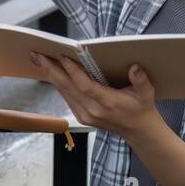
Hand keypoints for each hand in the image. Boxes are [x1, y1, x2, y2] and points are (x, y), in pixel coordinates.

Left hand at [29, 52, 160, 143]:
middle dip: (51, 69)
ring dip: (50, 74)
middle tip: (37, 54)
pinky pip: (66, 97)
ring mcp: (85, 115)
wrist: (137, 131)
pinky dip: (57, 83)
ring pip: (63, 92)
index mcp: (108, 103)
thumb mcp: (147, 93)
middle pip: (67, 88)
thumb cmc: (141, 108)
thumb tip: (134, 67)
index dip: (72, 71)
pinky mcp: (81, 116)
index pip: (85, 86)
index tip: (62, 56)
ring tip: (38, 59)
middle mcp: (93, 110)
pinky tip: (49, 71)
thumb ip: (141, 80)